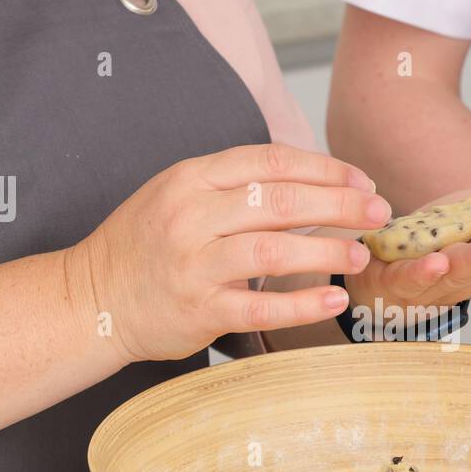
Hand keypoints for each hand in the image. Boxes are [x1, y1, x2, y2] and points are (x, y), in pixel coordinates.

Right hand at [76, 144, 388, 361]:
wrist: (92, 298)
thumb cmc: (147, 244)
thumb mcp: (180, 193)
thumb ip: (236, 184)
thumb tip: (313, 178)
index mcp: (191, 178)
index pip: (270, 161)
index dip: (324, 168)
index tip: (362, 179)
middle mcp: (191, 216)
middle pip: (280, 201)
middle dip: (339, 204)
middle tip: (378, 212)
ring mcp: (194, 264)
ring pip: (275, 249)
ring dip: (327, 250)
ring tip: (360, 255)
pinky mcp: (198, 310)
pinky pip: (261, 305)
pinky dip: (302, 303)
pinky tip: (333, 298)